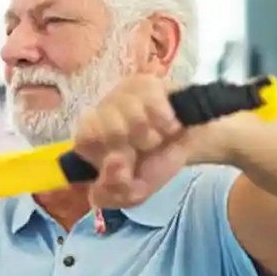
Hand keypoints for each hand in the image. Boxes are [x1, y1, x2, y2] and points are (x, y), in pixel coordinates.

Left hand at [72, 74, 191, 207]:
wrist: (192, 142)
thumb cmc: (155, 164)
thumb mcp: (133, 192)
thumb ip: (110, 193)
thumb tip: (111, 164)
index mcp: (89, 138)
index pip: (84, 142)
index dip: (107, 155)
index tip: (125, 163)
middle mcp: (100, 111)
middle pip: (108, 128)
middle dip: (131, 147)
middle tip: (142, 151)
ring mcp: (120, 93)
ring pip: (132, 115)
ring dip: (151, 135)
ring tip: (156, 138)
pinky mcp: (145, 82)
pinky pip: (152, 101)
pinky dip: (165, 120)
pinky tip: (168, 125)